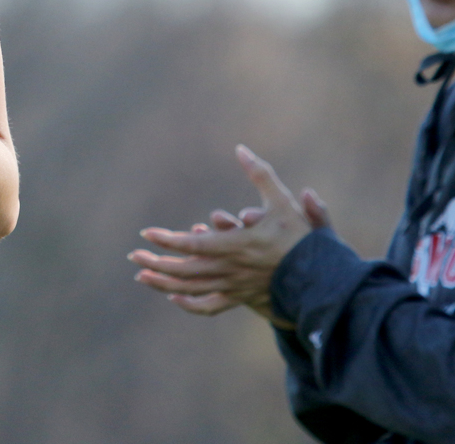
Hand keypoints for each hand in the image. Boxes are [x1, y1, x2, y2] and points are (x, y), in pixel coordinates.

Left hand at [128, 146, 323, 326]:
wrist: (322, 280)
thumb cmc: (301, 239)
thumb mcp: (282, 201)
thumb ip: (260, 174)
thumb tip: (241, 148)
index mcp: (236, 247)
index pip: (194, 246)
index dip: (169, 241)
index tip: (147, 233)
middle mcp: (231, 270)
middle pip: (186, 271)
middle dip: (157, 264)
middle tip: (133, 256)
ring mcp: (234, 287)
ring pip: (193, 289)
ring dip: (164, 283)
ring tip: (141, 276)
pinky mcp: (240, 298)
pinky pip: (210, 305)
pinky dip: (190, 304)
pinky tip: (173, 297)